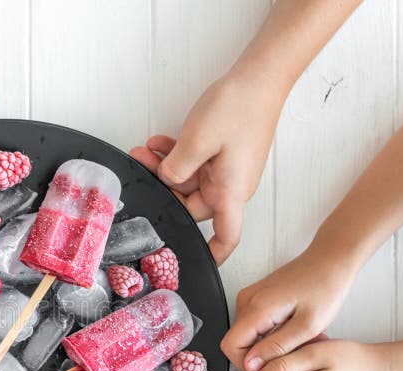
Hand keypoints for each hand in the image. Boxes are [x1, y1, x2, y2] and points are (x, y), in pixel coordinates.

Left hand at [130, 73, 282, 263]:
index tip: (194, 262)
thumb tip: (166, 180)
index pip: (226, 236)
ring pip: (189, 180)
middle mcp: (231, 185)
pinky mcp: (224, 153)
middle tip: (141, 168)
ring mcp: (227, 169)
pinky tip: (158, 143)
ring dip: (166, 167)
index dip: (213, 254)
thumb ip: (175, 168)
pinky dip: (177, 155)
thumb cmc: (238, 108)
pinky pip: (195, 163)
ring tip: (144, 151)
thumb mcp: (196, 141)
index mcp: (230, 192)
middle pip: (191, 204)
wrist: (261, 76)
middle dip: (164, 189)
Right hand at [220, 245, 355, 370]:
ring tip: (299, 341)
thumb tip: (253, 366)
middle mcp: (247, 301)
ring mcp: (250, 298)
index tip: (270, 370)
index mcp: (257, 307)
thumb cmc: (325, 287)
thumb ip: (277, 348)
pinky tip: (294, 331)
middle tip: (294, 353)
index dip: (247, 364)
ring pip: (248, 337)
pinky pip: (254, 327)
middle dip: (262, 356)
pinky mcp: (257, 299)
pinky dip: (271, 335)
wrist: (331, 260)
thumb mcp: (307, 326)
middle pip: (238, 343)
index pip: (230, 346)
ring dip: (269, 346)